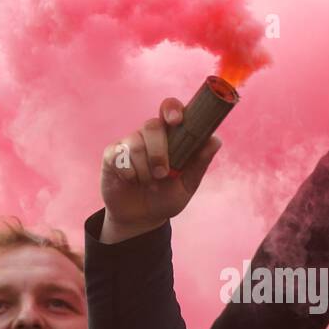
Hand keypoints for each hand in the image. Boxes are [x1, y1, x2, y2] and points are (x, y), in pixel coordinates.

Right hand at [98, 96, 222, 243]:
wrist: (141, 219)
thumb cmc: (166, 198)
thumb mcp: (187, 185)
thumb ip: (199, 163)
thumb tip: (215, 141)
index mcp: (170, 136)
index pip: (170, 109)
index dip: (172, 109)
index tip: (176, 121)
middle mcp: (149, 135)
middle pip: (151, 125)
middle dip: (158, 152)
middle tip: (162, 174)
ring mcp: (129, 143)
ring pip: (135, 143)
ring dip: (144, 168)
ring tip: (147, 183)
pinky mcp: (112, 155)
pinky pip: (119, 155)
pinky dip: (128, 172)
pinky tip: (131, 180)